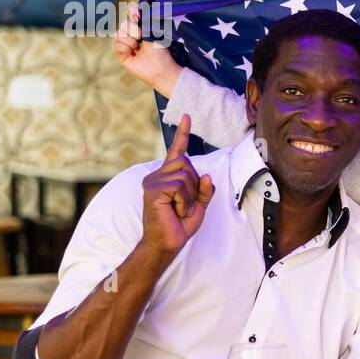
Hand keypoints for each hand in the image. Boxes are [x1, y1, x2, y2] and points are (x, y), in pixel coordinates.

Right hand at [113, 3, 183, 96]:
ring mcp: (125, 44)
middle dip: (132, 29)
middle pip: (123, 23)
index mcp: (141, 27)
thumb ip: (144, 20)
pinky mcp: (121, 54)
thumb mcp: (153, 32)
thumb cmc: (160, 51)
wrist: (160, 68)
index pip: (131, 13)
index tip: (137, 16)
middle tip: (141, 37)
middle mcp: (132, 34)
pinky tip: (133, 55)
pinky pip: (116, 45)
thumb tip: (139, 6)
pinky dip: (126, 50)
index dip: (132, 11)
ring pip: (118, 34)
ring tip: (138, 49)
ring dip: (130, 41)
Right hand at [140, 114, 213, 255]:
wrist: (167, 243)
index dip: (183, 134)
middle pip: (188, 165)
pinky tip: (175, 210)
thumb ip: (204, 189)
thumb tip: (207, 175)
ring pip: (186, 176)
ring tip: (179, 210)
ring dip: (190, 197)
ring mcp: (152, 181)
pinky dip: (184, 200)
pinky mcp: (152, 189)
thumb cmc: (180, 224)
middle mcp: (157, 175)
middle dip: (194, 187)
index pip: (177, 151)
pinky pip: (180, 186)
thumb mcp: (199, 205)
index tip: (187, 116)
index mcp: (167, 176)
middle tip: (184, 207)